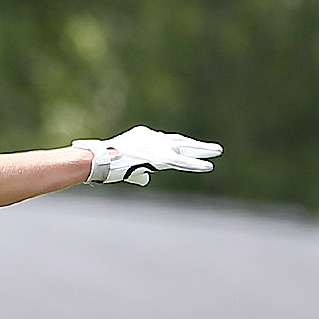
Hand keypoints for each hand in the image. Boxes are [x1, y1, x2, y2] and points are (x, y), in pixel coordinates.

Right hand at [73, 127, 220, 184]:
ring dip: (201, 150)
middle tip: (214, 149)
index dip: (180, 146)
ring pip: (184, 148)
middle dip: (196, 146)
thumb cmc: (106, 163)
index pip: (166, 142)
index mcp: (143, 137)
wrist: (101, 159)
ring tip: (217, 151)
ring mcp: (157, 146)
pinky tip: (208, 166)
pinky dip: (194, 165)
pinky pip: (181, 162)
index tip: (192, 149)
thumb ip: (139, 172)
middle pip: (179, 141)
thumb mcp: (125, 166)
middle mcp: (153, 138)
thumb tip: (146, 180)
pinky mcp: (160, 157)